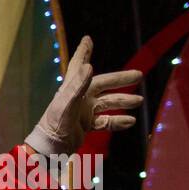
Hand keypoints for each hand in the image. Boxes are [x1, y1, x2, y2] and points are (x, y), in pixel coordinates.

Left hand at [25, 36, 144, 156]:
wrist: (49, 150)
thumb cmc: (55, 125)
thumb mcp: (66, 105)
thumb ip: (77, 86)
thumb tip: (90, 66)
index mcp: (72, 88)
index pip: (78, 65)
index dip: (83, 52)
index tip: (87, 39)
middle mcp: (79, 97)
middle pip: (103, 84)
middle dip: (120, 79)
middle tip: (139, 75)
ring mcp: (83, 111)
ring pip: (108, 102)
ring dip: (123, 101)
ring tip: (139, 101)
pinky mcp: (86, 125)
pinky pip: (105, 121)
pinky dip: (117, 120)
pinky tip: (130, 121)